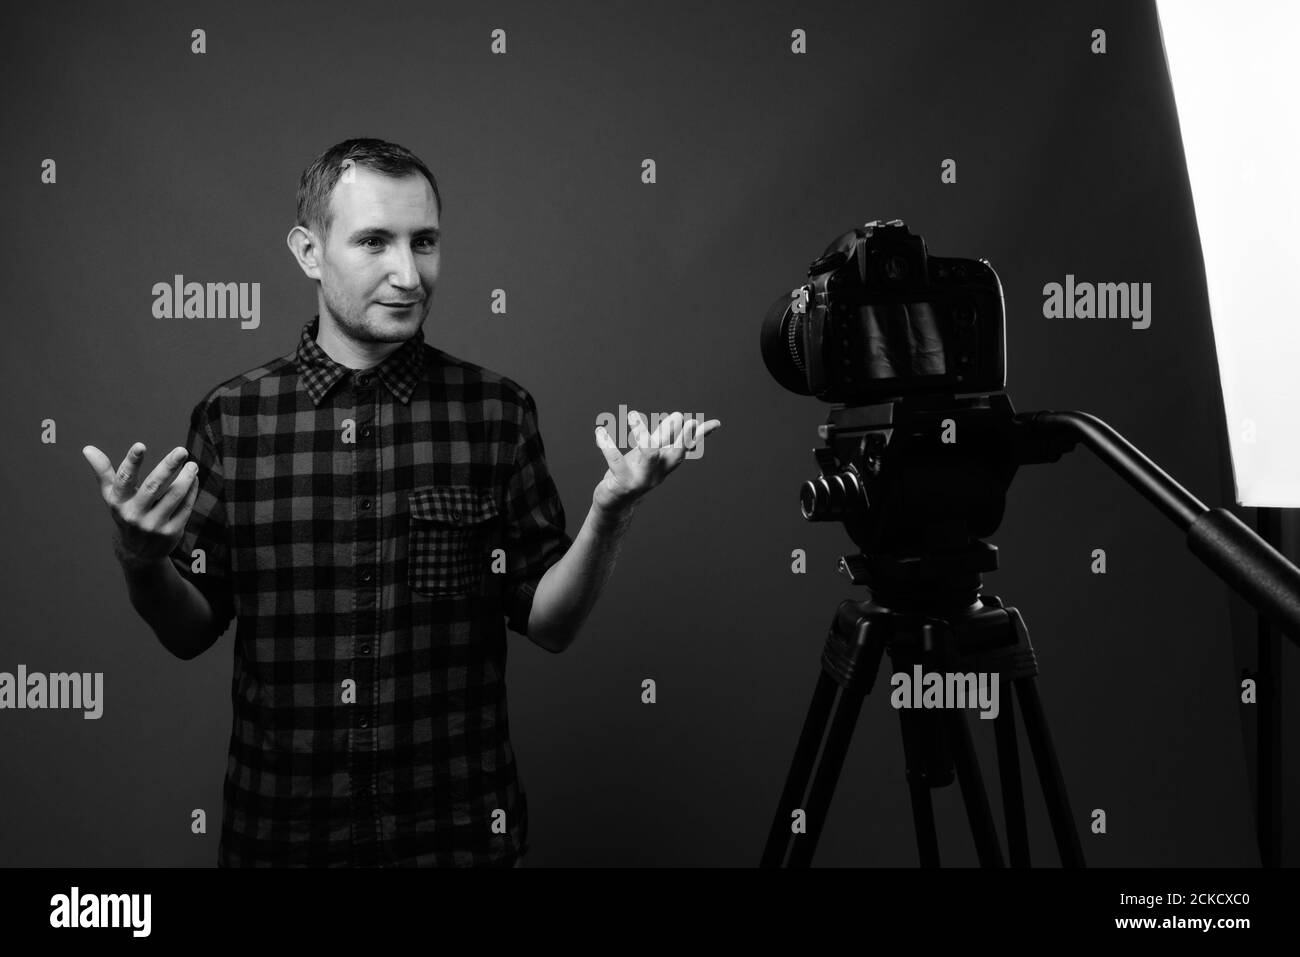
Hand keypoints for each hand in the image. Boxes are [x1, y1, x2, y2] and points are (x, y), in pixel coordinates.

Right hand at [82, 442, 200, 571]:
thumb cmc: (125, 514)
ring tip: (192, 465)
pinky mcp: (171, 532)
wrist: (138, 553)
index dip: (132, 462)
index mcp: (119, 502)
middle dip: (168, 466)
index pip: (124, 479)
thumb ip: (103, 472)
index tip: (140, 445)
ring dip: (186, 478)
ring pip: (174, 496)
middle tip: (181, 450)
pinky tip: (193, 478)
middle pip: (153, 485)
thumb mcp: (112, 496)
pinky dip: (191, 491)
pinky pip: (185, 507)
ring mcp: (154, 524)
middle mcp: (134, 514)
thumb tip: (87, 448)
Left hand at [592, 410, 720, 512]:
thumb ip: (668, 436)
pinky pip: (616, 462)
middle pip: (676, 455)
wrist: (615, 504)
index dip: (698, 436)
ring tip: (632, 414)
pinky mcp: (623, 484)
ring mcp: (642, 479)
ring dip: (642, 434)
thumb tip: (686, 418)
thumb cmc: (635, 472)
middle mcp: (658, 472)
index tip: (711, 423)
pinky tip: (600, 432)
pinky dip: (607, 446)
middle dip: (682, 438)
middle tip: (686, 419)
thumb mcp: (652, 452)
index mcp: (666, 462)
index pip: (685, 447)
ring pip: (649, 455)